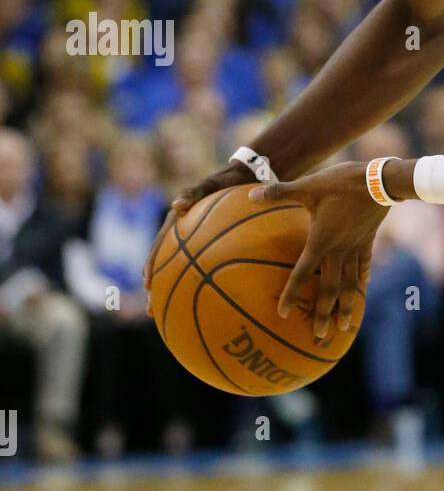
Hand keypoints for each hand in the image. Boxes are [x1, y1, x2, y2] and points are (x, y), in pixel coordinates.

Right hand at [142, 162, 252, 313]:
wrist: (250, 176)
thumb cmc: (229, 180)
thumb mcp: (211, 183)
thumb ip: (194, 192)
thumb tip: (176, 205)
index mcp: (178, 221)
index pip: (160, 245)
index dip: (151, 264)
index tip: (146, 284)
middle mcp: (184, 233)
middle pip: (166, 264)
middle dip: (157, 287)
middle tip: (152, 309)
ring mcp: (199, 241)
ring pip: (183, 269)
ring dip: (175, 290)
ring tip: (172, 314)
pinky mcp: (214, 245)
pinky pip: (206, 266)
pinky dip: (204, 282)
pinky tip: (210, 301)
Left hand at [248, 161, 387, 339]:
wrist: (379, 181)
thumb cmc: (341, 183)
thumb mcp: (308, 185)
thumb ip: (278, 192)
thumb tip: (250, 195)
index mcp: (321, 242)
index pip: (302, 274)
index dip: (292, 295)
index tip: (283, 314)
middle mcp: (339, 252)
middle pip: (330, 290)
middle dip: (325, 315)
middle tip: (320, 336)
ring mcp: (356, 249)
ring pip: (351, 285)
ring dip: (347, 307)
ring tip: (345, 326)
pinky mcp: (368, 242)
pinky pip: (364, 267)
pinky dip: (362, 281)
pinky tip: (361, 292)